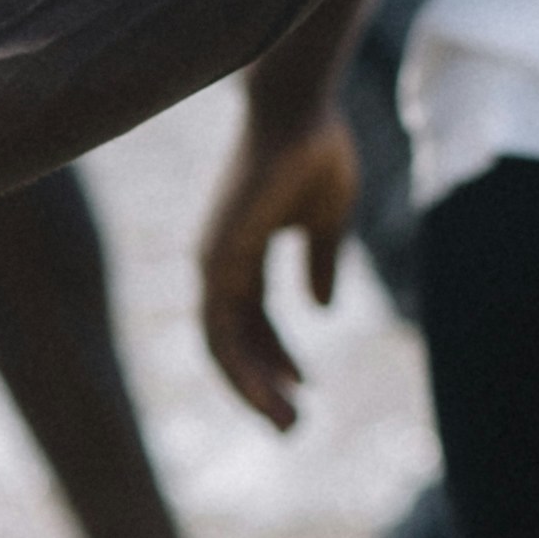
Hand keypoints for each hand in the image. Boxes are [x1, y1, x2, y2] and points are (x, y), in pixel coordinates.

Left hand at [196, 105, 360, 432]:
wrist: (299, 110)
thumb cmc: (313, 152)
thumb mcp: (324, 222)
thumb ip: (318, 263)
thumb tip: (322, 307)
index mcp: (242, 255)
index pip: (251, 323)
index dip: (276, 358)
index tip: (306, 388)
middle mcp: (220, 264)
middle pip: (233, 344)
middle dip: (262, 387)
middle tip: (291, 427)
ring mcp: (213, 262)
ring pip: (222, 345)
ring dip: (252, 387)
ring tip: (287, 421)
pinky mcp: (217, 258)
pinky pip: (222, 326)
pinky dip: (243, 361)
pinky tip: (276, 384)